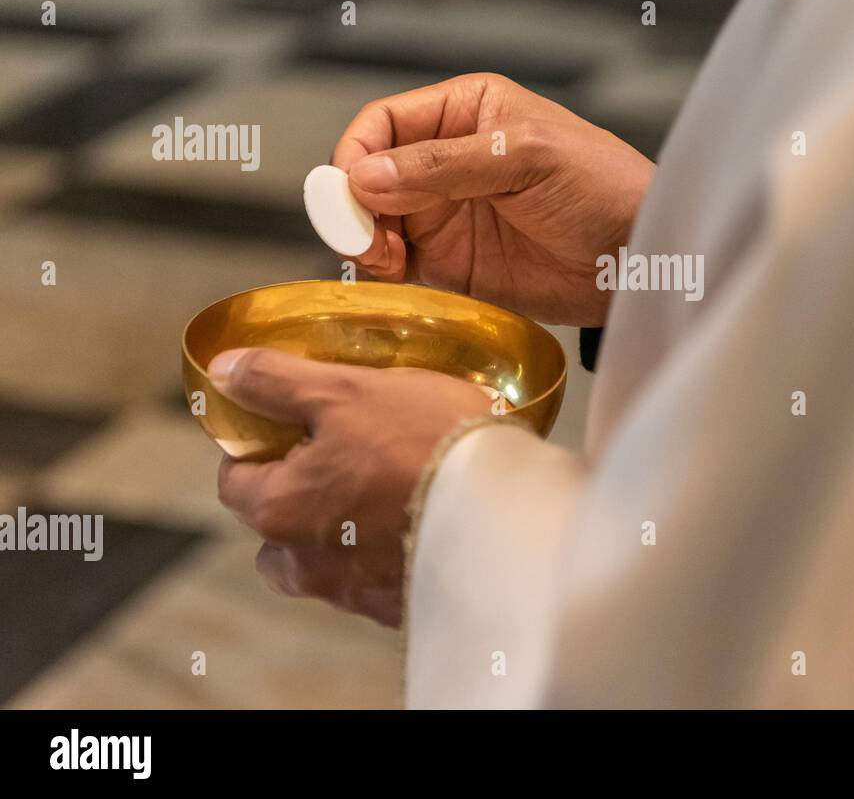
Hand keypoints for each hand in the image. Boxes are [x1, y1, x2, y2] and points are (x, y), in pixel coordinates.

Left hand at [208, 347, 492, 626]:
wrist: (505, 508)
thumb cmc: (422, 440)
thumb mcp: (346, 390)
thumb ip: (277, 381)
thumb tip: (224, 370)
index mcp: (278, 509)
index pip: (235, 480)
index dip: (261, 447)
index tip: (297, 426)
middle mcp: (305, 563)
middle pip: (275, 533)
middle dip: (297, 500)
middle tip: (347, 460)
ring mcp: (353, 594)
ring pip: (324, 562)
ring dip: (341, 535)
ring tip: (388, 494)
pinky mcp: (400, 610)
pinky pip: (376, 582)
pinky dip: (386, 555)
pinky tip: (421, 522)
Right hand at [332, 73, 653, 326]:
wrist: (641, 258)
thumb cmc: (600, 187)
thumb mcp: (526, 157)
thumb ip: (445, 165)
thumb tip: (364, 178)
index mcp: (465, 112)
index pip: (383, 123)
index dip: (357, 154)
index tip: (352, 191)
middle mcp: (445, 160)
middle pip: (368, 175)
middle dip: (354, 204)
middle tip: (368, 239)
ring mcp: (447, 213)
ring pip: (375, 221)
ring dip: (366, 241)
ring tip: (387, 261)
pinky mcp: (453, 263)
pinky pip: (399, 265)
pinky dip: (385, 272)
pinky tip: (397, 278)